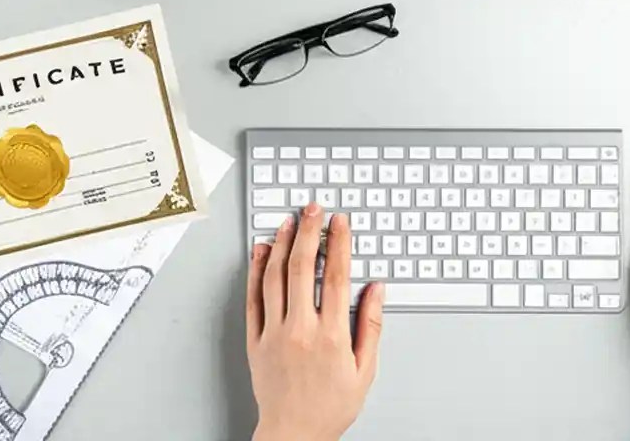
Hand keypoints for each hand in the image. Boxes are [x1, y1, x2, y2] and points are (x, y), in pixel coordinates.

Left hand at [247, 206, 384, 440]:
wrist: (293, 435)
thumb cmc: (329, 407)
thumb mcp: (365, 370)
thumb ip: (371, 326)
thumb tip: (375, 289)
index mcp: (332, 336)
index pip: (337, 276)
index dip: (339, 243)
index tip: (340, 223)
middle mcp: (301, 330)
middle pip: (304, 268)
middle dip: (310, 232)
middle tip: (314, 210)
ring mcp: (274, 333)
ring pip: (276, 277)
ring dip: (283, 244)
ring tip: (290, 222)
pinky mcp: (255, 340)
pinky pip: (254, 298)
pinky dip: (257, 271)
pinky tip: (263, 253)